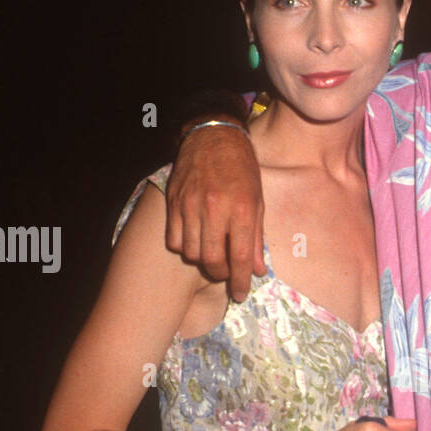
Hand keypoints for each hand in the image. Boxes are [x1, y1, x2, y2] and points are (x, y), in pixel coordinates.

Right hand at [166, 122, 264, 300]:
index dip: (240, 281)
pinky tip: (194, 239)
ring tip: (211, 252)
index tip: (240, 294)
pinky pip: (174, 239)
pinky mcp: (173, 201)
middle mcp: (214, 208)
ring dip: (202, 261)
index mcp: (240, 208)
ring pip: (191, 253)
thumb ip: (256, 237)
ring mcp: (190, 205)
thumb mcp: (257, 201)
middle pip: (211, 260)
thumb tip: (257, 271)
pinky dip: (184, 247)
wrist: (213, 136)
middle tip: (225, 272)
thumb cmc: (242, 169)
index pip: (240, 256)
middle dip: (220, 274)